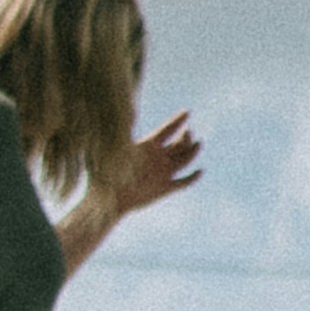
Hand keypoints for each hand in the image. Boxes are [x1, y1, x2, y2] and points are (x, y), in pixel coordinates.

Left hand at [106, 110, 202, 225]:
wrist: (110, 199)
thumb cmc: (110, 173)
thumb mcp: (118, 151)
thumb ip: (124, 134)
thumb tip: (125, 115)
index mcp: (148, 145)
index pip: (167, 130)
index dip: (177, 121)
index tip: (187, 112)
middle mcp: (159, 157)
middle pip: (179, 144)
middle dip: (185, 137)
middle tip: (187, 132)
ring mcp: (164, 172)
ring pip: (184, 160)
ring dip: (192, 152)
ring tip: (198, 143)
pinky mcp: (166, 188)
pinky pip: (183, 182)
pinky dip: (192, 178)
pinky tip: (200, 171)